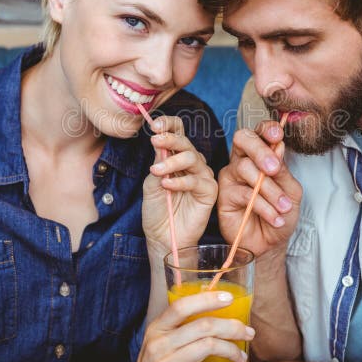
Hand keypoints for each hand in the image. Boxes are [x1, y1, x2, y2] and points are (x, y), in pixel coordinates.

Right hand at [133, 290, 254, 361]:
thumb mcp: (158, 342)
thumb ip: (177, 328)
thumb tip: (214, 310)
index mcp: (156, 329)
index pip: (182, 306)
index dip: (207, 299)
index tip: (230, 298)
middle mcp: (159, 345)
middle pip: (203, 326)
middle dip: (232, 327)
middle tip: (249, 332)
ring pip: (209, 346)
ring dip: (232, 350)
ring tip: (241, 356)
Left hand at [142, 116, 217, 253]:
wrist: (163, 237)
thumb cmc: (157, 210)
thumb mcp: (152, 181)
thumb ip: (158, 160)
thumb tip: (159, 138)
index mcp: (177, 157)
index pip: (178, 132)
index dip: (168, 125)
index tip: (154, 125)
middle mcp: (192, 163)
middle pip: (185, 142)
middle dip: (170, 139)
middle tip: (155, 140)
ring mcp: (202, 175)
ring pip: (192, 158)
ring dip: (172, 162)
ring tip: (156, 171)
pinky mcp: (209, 190)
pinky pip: (196, 180)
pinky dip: (180, 181)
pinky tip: (167, 185)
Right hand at [217, 121, 302, 257]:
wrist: (271, 242)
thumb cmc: (280, 213)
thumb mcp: (291, 191)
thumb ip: (283, 170)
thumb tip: (278, 147)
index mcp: (261, 155)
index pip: (259, 132)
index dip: (266, 129)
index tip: (277, 135)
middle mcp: (243, 161)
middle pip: (243, 139)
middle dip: (260, 150)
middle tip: (274, 169)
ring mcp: (231, 176)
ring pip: (245, 168)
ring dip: (269, 189)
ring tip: (284, 207)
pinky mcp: (224, 195)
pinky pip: (243, 193)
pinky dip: (264, 206)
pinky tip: (275, 217)